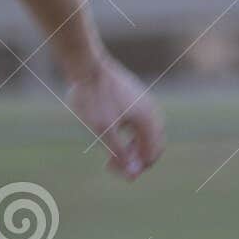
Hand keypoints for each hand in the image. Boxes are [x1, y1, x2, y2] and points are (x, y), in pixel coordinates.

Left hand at [65, 54, 163, 178]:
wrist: (86, 63)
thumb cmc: (93, 96)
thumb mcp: (104, 129)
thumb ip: (120, 153)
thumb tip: (134, 174)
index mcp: (148, 120)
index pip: (152, 155)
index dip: (134, 168)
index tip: (111, 169)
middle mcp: (152, 111)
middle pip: (151, 145)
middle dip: (134, 159)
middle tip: (109, 164)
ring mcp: (145, 102)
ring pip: (145, 134)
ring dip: (131, 147)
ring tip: (109, 152)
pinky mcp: (135, 97)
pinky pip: (139, 122)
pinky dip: (129, 134)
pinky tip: (111, 133)